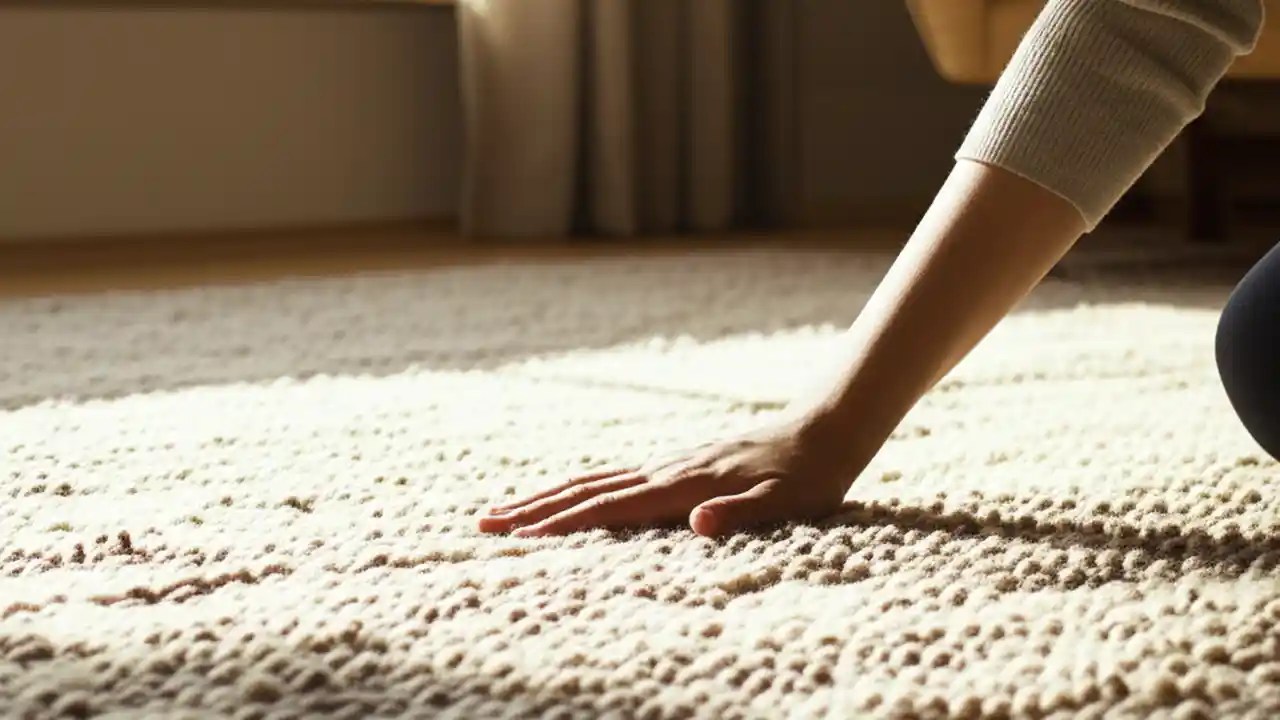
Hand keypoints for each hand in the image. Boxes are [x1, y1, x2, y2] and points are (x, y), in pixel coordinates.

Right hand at [477, 419, 862, 537]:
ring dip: (547, 496)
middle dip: (534, 509)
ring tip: (507, 509)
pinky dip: (578, 488)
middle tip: (484, 523)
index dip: (563, 525)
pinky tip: (570, 496)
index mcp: (682, 485)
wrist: (823, 429)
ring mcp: (667, 463)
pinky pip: (612, 476)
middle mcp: (665, 470)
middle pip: (586, 490)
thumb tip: (694, 525)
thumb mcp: (784, 504)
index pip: (610, 507)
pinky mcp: (676, 463)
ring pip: (593, 479)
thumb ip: (739, 514)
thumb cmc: (806, 477)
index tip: (520, 541)